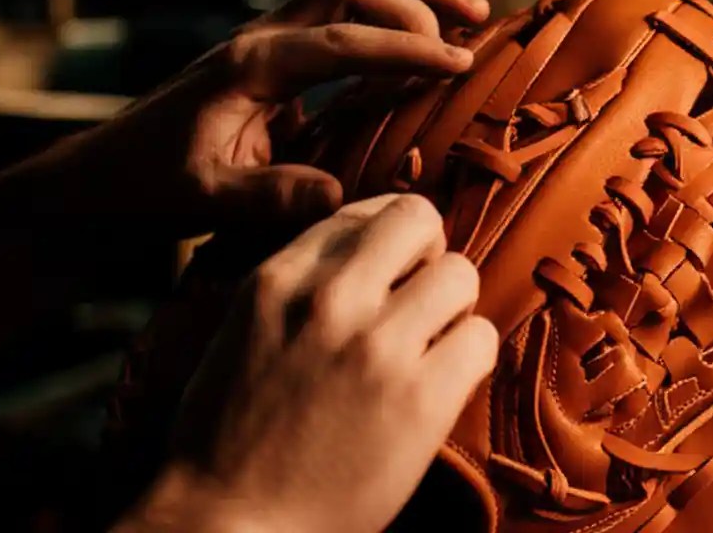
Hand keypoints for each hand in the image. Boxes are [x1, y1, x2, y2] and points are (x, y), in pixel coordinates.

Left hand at [58, 0, 489, 235]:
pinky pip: (341, 20)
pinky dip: (388, 21)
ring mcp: (267, 44)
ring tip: (468, 13)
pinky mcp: (274, 62)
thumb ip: (269, 196)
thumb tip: (340, 196)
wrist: (99, 181)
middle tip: (474, 25)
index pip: (346, 40)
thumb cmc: (146, 190)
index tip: (461, 63)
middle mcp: (262, 40)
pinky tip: (421, 47)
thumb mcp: (203, 201)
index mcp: (251, 66)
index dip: (408, 46)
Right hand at [117, 194, 497, 532]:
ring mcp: (379, 348)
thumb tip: (366, 256)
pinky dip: (470, 360)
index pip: (362, 211)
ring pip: (461, 275)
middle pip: (418, 219)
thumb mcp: (244, 334)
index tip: (392, 270)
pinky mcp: (422, 400)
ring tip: (430, 349)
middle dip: (428, 255)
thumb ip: (299, 287)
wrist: (230, 526)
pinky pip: (481, 340)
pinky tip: (442, 386)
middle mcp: (331, 301)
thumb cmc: (230, 440)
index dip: (388, 239)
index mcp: (278, 281)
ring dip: (453, 310)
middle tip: (420, 301)